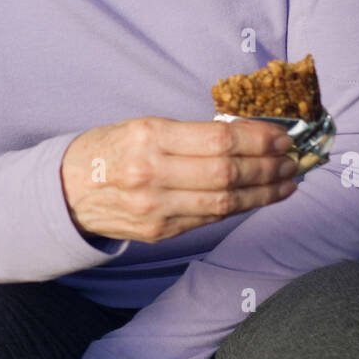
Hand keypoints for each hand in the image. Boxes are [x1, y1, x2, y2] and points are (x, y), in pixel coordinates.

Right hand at [60, 114, 298, 242]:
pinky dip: (241, 207)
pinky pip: (210, 219)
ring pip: (224, 202)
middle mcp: (152, 173)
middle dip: (268, 166)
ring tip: (287, 180)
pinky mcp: (159, 232)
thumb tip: (242, 135)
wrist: (65, 192)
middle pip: (226, 172)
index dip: (257, 139)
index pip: (217, 139)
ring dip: (264, 192)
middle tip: (293, 159)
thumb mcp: (140, 126)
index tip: (281, 136)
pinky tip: (260, 197)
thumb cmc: (107, 150)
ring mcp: (156, 208)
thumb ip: (187, 133)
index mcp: (148, 137)